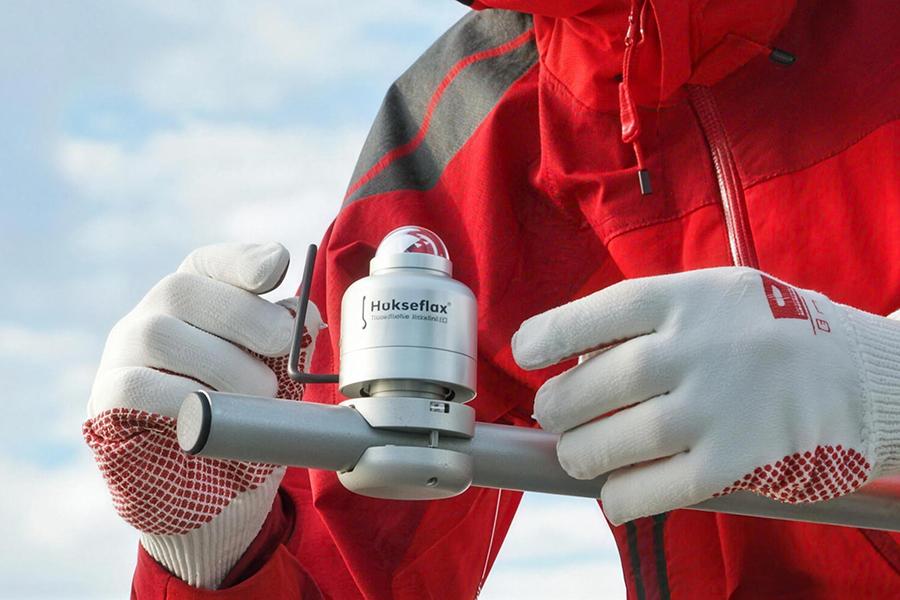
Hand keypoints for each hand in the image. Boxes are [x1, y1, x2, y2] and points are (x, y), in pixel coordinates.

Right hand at [84, 242, 322, 588]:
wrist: (217, 491)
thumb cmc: (247, 416)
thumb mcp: (275, 373)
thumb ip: (288, 339)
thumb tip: (307, 316)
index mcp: (196, 301)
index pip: (209, 263)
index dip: (241, 261)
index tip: (278, 268)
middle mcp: (151, 316)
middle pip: (183, 289)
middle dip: (246, 317)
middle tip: (282, 353)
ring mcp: (122, 356)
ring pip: (160, 334)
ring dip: (223, 365)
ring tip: (258, 396)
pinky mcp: (108, 399)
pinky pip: (139, 386)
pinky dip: (185, 399)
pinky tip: (214, 415)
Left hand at [512, 267, 899, 524]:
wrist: (851, 371)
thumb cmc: (758, 329)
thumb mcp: (706, 294)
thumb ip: (644, 317)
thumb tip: (571, 357)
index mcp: (681, 299)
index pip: (593, 315)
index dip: (548, 337)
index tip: (525, 354)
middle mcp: (693, 351)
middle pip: (593, 385)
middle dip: (557, 406)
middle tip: (553, 413)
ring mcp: (714, 408)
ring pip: (614, 441)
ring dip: (579, 454)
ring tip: (578, 453)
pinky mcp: (734, 460)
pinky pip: (657, 488)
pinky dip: (622, 497)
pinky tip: (614, 493)